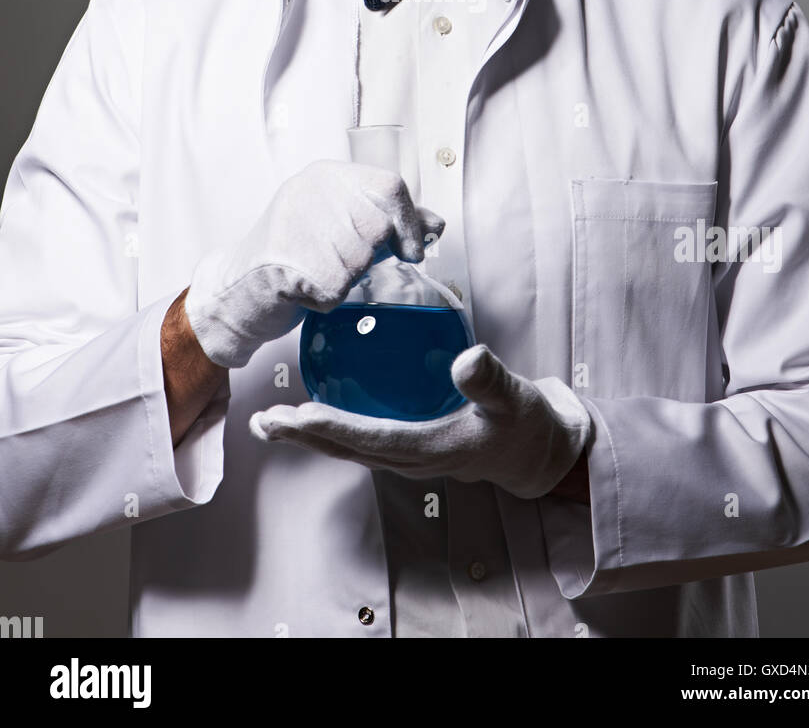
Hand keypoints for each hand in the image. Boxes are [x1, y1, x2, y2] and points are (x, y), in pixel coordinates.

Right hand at [184, 160, 444, 368]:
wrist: (237, 288)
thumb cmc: (295, 256)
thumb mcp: (342, 227)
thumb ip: (389, 222)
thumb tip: (435, 224)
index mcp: (328, 175)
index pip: (390, 186)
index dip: (409, 222)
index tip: (410, 250)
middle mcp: (310, 190)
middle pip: (377, 227)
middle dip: (368, 258)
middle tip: (341, 264)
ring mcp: (294, 221)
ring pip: (359, 261)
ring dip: (346, 280)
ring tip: (316, 273)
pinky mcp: (283, 258)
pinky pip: (336, 288)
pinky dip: (326, 299)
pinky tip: (305, 289)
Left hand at [249, 343, 590, 499]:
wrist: (535, 451)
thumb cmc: (525, 423)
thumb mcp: (515, 399)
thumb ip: (490, 380)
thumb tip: (465, 358)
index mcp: (432, 449)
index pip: (374, 439)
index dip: (335, 428)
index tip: (300, 415)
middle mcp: (411, 459)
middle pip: (347, 449)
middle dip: (303, 436)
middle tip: (264, 421)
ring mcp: (406, 457)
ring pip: (348, 447)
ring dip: (307, 435)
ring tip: (270, 421)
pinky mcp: (408, 447)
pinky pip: (361, 438)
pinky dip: (331, 426)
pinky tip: (314, 406)